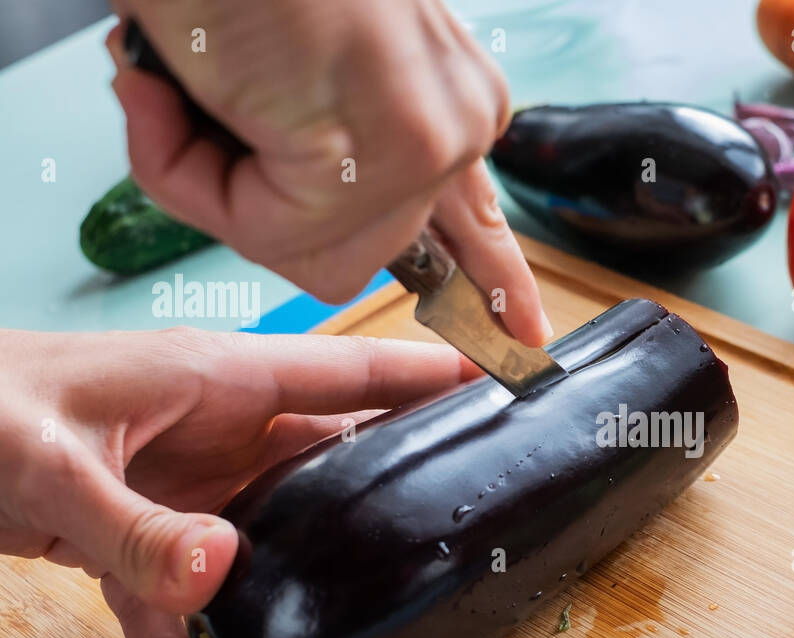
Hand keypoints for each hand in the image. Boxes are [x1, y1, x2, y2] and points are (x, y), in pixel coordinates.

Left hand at [0, 327, 477, 637]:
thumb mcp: (52, 468)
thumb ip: (139, 529)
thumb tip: (223, 572)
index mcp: (217, 380)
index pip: (350, 372)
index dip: (429, 375)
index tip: (501, 380)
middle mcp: (215, 425)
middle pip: (327, 458)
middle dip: (378, 494)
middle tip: (443, 525)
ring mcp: (182, 477)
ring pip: (264, 531)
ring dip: (280, 589)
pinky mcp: (140, 525)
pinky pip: (183, 585)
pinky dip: (188, 635)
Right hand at [105, 0, 550, 344]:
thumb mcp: (294, 80)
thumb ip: (317, 166)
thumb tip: (284, 225)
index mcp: (446, 102)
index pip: (477, 217)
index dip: (493, 279)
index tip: (525, 330)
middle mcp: (458, 121)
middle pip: (358, 257)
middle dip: (257, 209)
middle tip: (205, 116)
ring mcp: (434, 136)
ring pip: (310, 257)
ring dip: (218, 188)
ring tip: (196, 92)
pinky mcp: (391, 147)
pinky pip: (274, 235)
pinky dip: (201, 178)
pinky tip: (195, 98)